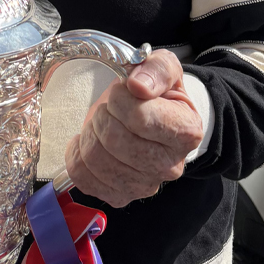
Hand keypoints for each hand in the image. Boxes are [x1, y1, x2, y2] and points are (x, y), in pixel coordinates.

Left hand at [63, 50, 204, 206]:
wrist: (153, 119)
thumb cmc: (157, 95)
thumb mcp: (164, 68)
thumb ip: (156, 69)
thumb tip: (138, 85)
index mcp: (186, 132)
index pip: (138, 117)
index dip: (120, 99)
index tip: (124, 92)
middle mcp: (169, 166)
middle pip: (113, 139)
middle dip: (103, 115)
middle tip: (112, 109)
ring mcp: (144, 185)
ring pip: (95, 159)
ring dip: (90, 135)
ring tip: (103, 126)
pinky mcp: (119, 195)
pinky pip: (82, 177)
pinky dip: (77, 155)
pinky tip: (92, 144)